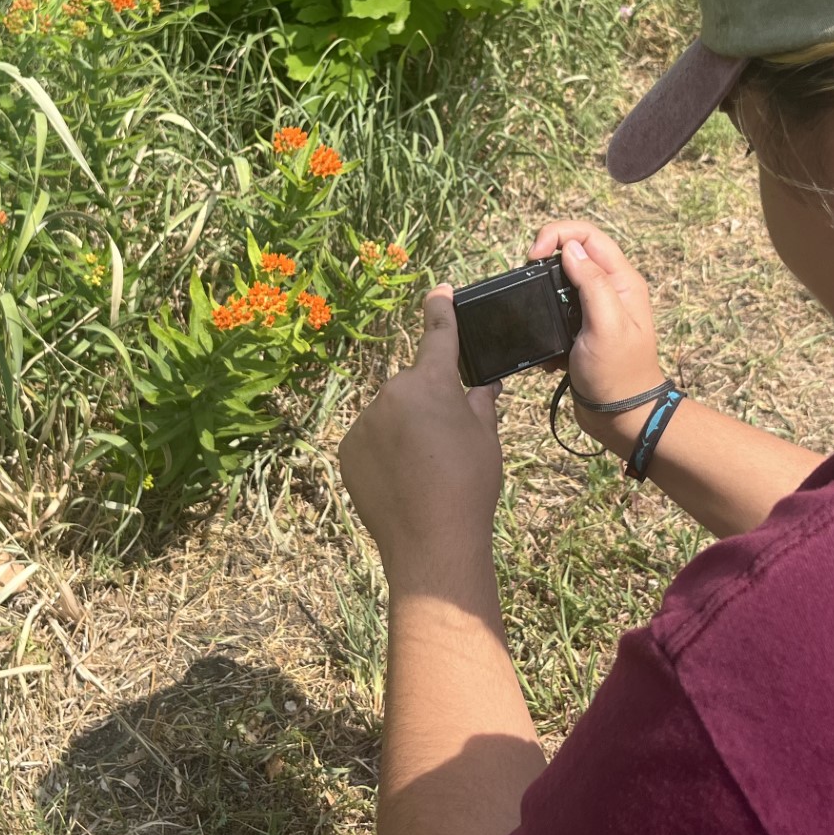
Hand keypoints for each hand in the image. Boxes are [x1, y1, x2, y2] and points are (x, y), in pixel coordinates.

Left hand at [339, 286, 503, 589]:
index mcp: (431, 382)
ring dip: (403, 431)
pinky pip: (369, 441)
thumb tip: (482, 382)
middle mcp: (391, 393)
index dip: (441, 310)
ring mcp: (364, 422)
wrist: (431, 543)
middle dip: (427, 405)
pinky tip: (401, 482)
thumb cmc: (469, 486)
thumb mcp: (486, 437)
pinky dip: (383, 454)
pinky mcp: (347, 450)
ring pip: (389, 415)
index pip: (438, 335)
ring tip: (424, 472)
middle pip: (413, 387)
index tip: (439, 291)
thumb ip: (480, 401)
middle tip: (447, 444)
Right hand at [528, 220, 665, 409]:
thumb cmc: (618, 374)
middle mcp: (610, 290)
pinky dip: (544, 321)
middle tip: (528, 278)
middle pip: (573, 253)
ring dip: (542, 294)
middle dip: (545, 260)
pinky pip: (555, 311)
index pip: (588, 236)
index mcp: (622, 281)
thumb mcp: (606, 324)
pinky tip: (546, 342)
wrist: (621, 418)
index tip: (533, 256)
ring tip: (536, 312)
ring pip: (561, 282)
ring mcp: (595, 310)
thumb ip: (592, 282)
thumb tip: (571, 247)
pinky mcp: (580, 330)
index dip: (557, 235)